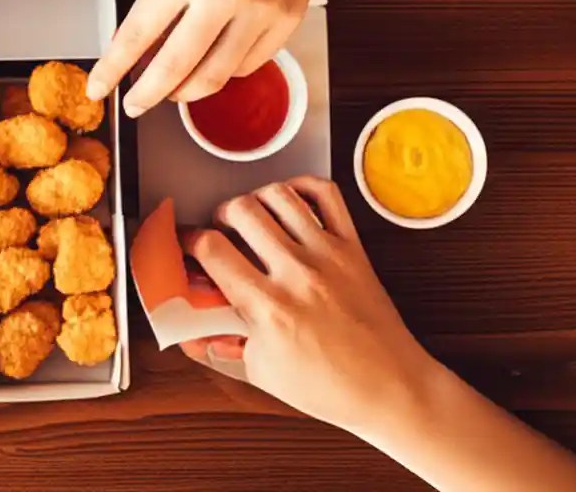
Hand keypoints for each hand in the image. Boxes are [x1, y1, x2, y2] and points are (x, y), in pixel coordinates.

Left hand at [88, 0, 341, 116]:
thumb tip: (139, 50)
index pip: (136, 37)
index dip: (112, 70)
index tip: (98, 89)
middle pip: (175, 70)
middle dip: (147, 96)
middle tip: (134, 105)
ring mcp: (260, 10)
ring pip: (214, 78)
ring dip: (186, 92)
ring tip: (172, 91)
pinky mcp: (287, 20)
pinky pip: (248, 65)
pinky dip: (224, 71)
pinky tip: (212, 63)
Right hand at [181, 177, 436, 432]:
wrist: (390, 388)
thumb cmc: (330, 387)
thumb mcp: (260, 372)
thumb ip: (218, 346)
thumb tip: (187, 330)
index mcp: (268, 307)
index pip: (212, 250)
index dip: (188, 240)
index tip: (186, 244)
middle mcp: (297, 273)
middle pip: (239, 210)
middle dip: (218, 216)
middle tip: (218, 232)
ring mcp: (328, 255)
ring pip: (278, 195)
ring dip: (254, 199)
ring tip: (251, 217)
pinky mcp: (353, 247)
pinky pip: (326, 195)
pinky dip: (301, 186)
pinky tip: (288, 202)